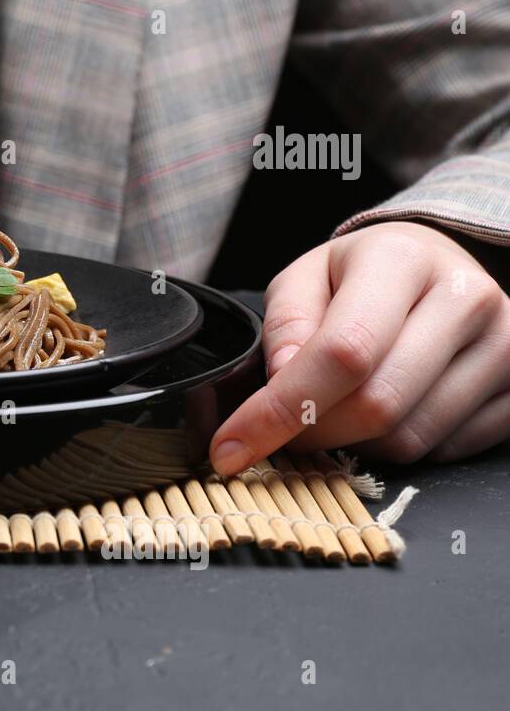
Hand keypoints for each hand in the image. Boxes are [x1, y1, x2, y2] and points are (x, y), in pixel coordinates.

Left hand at [210, 221, 509, 473]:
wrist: (438, 265)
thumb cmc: (361, 275)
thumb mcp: (305, 278)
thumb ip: (285, 324)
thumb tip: (282, 380)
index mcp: (400, 260)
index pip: (342, 353)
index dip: (279, 410)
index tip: (229, 448)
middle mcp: (464, 298)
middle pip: (377, 405)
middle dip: (313, 433)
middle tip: (286, 427)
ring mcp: (505, 344)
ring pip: (410, 439)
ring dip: (356, 443)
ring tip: (344, 404)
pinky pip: (447, 451)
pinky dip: (401, 446)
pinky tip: (392, 407)